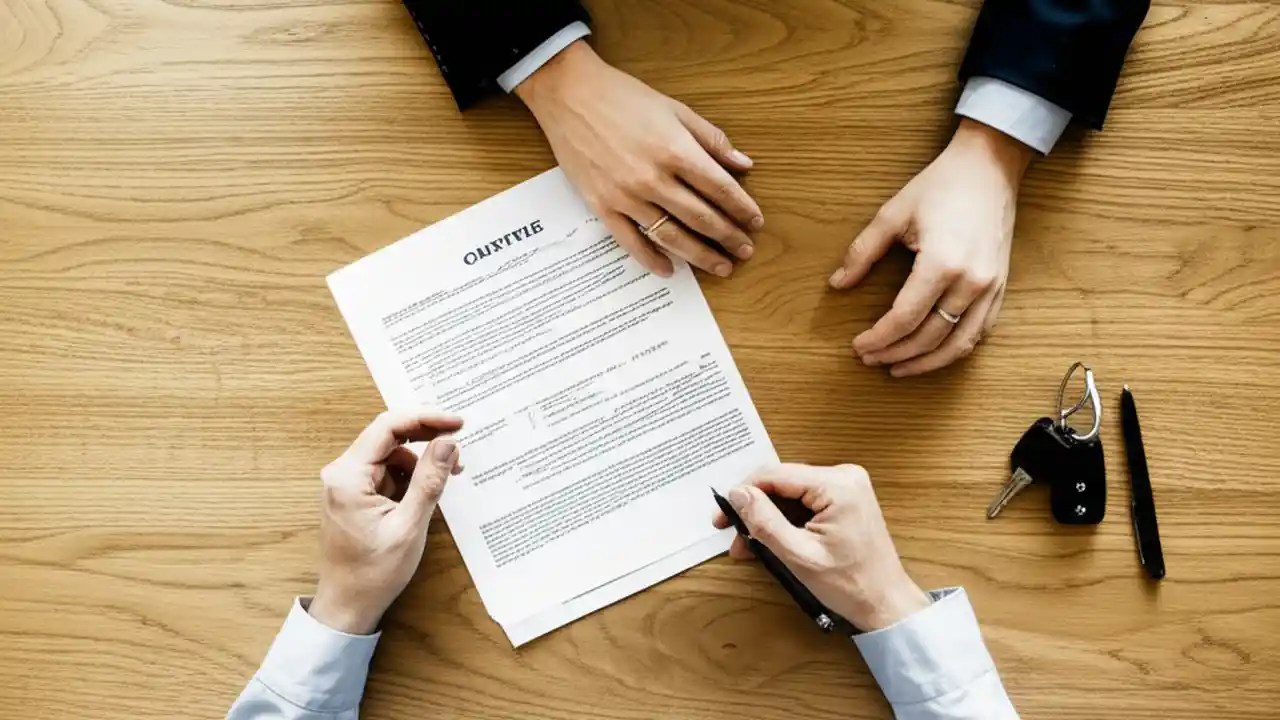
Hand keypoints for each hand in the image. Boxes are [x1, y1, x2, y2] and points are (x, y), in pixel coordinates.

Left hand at [308, 409, 462, 634]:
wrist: (347, 606)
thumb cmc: (373, 573)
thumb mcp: (409, 526)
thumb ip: (429, 481)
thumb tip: (447, 444)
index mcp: (348, 476)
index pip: (388, 426)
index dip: (426, 418)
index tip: (457, 423)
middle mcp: (341, 473)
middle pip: (388, 436)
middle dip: (426, 438)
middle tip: (458, 446)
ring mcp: (346, 483)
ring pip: (390, 454)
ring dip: (420, 460)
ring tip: (448, 476)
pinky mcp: (354, 494)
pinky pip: (386, 472)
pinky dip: (410, 476)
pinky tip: (428, 490)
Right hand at [516, 41, 762, 278]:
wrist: (569, 94)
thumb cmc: (622, 97)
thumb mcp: (675, 109)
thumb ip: (711, 139)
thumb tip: (743, 164)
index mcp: (675, 150)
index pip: (720, 188)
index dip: (742, 208)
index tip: (755, 222)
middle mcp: (653, 177)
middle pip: (702, 217)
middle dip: (728, 237)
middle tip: (745, 251)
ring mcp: (626, 195)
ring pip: (672, 236)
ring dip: (701, 255)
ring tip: (721, 266)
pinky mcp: (602, 206)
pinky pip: (631, 242)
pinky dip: (652, 259)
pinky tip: (670, 269)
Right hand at [713, 463, 929, 630]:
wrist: (885, 603)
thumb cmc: (850, 584)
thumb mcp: (798, 555)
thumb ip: (765, 521)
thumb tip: (737, 493)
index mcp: (837, 485)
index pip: (775, 475)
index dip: (744, 492)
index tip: (722, 515)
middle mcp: (844, 475)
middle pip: (782, 483)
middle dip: (754, 509)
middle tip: (733, 534)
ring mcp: (846, 485)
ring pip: (790, 493)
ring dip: (768, 517)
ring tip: (749, 545)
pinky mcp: (845, 498)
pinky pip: (805, 501)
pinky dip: (786, 520)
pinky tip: (770, 540)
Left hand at [829, 118, 1033, 376]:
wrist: (989, 167)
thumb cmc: (941, 186)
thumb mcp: (892, 215)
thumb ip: (862, 253)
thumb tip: (837, 284)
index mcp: (942, 263)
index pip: (904, 319)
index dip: (879, 338)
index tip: (858, 345)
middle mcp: (971, 282)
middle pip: (929, 337)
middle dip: (896, 353)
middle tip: (870, 359)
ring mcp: (991, 287)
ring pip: (959, 344)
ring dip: (927, 363)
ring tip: (899, 368)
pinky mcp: (1001, 287)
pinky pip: (979, 332)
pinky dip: (955, 349)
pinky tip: (933, 354)